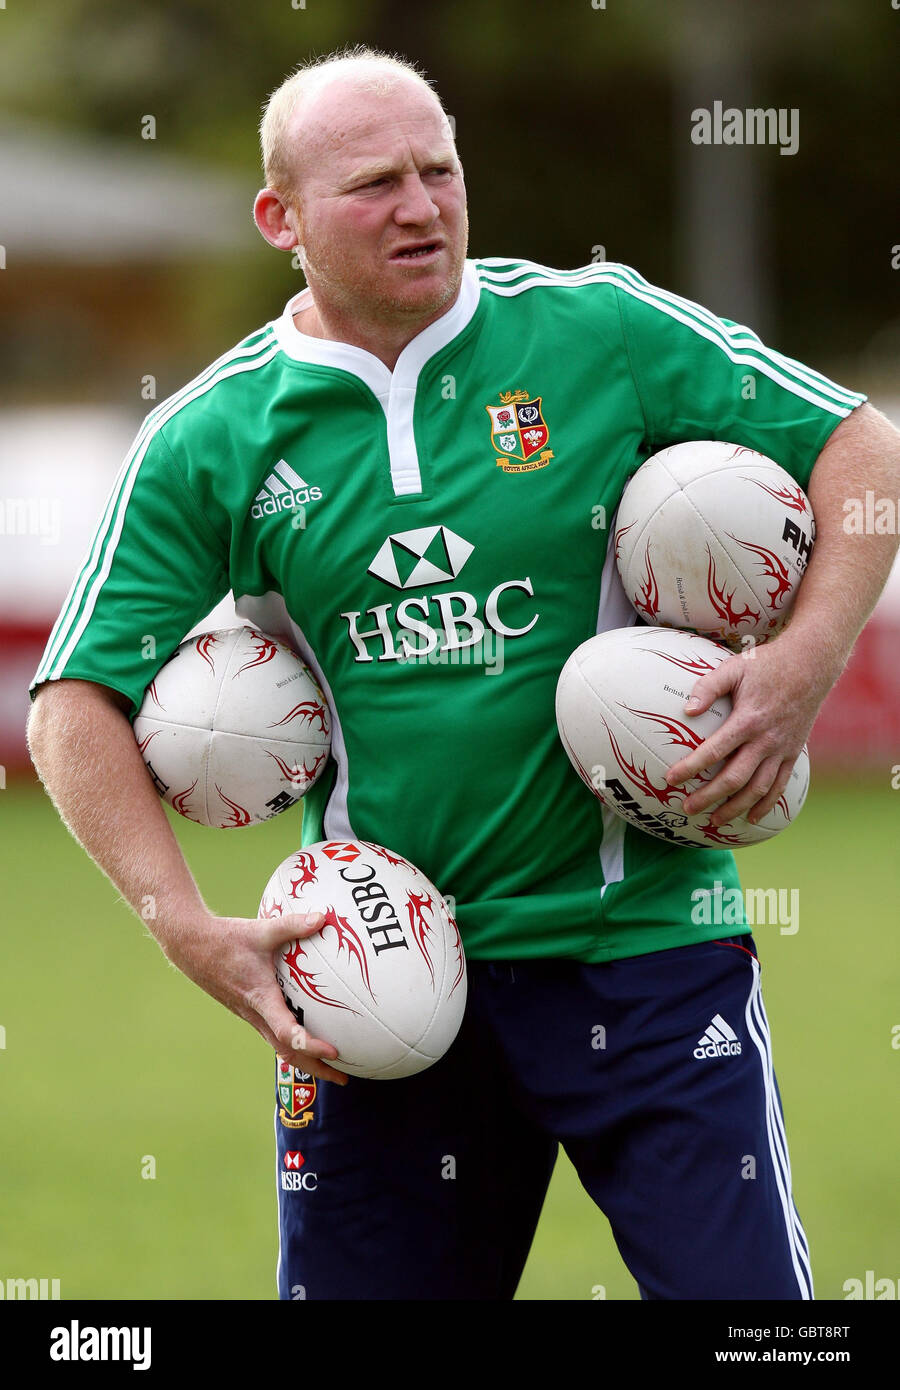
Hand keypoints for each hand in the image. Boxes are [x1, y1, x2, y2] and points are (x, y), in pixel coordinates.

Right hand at [160, 908, 348, 1084]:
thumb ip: (293, 925)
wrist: (192, 948)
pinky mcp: (250, 1011)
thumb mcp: (262, 929)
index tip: (334, 1051)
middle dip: (316, 1068)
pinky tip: (309, 1037)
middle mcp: (256, 1014)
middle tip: (344, 1079)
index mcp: (260, 998)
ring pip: (280, 1047)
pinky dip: (293, 1044)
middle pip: (287, 1053)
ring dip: (306, 1061)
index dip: (310, 1044)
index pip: (286, 1031)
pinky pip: (274, 1034)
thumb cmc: (226, 939)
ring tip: (333, 1069)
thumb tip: (323, 918)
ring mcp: (252, 1016)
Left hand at [665, 637, 828, 826]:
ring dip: (735, 807)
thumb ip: (709, 687)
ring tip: (715, 821)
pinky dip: (766, 804)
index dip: (691, 768)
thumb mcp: (735, 667)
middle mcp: (765, 740)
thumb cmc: (767, 664)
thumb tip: (687, 710)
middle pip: (735, 778)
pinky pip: (780, 785)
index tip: (671, 779)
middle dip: (709, 797)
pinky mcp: (793, 753)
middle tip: (688, 809)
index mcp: (748, 720)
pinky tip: (753, 817)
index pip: (714, 751)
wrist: (811, 664)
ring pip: (757, 788)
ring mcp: (781, 749)